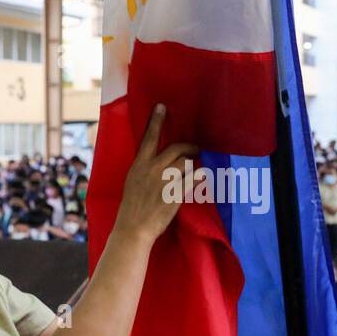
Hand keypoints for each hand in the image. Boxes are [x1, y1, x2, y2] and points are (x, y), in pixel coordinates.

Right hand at [115, 105, 199, 243]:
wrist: (133, 229)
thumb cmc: (132, 209)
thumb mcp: (132, 183)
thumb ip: (144, 170)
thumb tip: (159, 163)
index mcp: (138, 165)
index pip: (148, 138)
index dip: (156, 121)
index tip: (162, 107)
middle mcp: (151, 169)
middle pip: (176, 149)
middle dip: (189, 147)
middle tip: (197, 150)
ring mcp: (164, 181)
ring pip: (186, 162)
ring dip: (194, 164)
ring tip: (198, 169)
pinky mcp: (175, 193)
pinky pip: (194, 178)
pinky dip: (201, 176)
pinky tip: (204, 177)